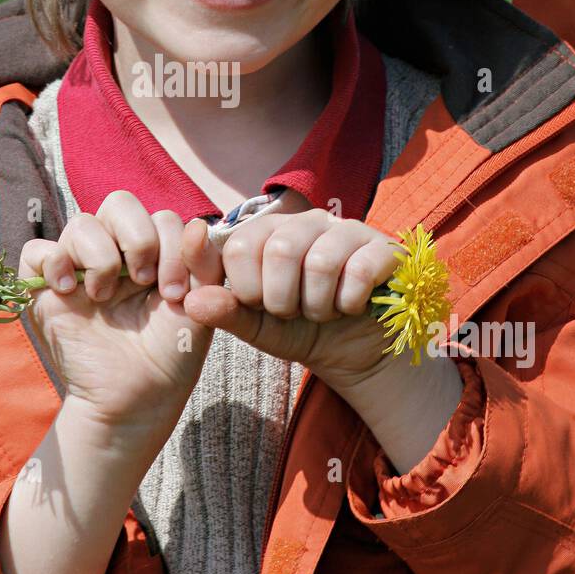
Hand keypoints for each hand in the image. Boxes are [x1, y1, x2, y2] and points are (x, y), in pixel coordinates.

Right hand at [20, 192, 224, 449]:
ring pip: (81, 224)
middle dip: (137, 238)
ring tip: (106, 297)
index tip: (174, 294)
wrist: (136, 400)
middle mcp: (116, 253)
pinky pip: (36, 251)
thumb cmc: (170, 354)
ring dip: (100, 256)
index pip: (160, 217)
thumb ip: (203, 264)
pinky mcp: (46, 289)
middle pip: (119, 204)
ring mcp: (80, 268)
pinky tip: (72, 291)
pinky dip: (53, 262)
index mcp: (155, 253)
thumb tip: (196, 225)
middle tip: (143, 280)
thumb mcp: (199, 306)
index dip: (171, 247)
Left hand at [180, 209, 403, 393]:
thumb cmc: (300, 330)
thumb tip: (191, 301)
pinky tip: (352, 307)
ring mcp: (347, 230)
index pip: (238, 244)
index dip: (245, 288)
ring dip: (317, 305)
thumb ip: (224, 312)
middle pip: (279, 250)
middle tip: (294, 312)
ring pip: (319, 261)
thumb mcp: (257, 328)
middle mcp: (306, 221)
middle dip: (282, 300)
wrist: (355, 352)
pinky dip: (349, 302)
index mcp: (268, 232)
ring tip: (323, 312)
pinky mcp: (383, 247)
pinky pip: (359, 270)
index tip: (259, 305)